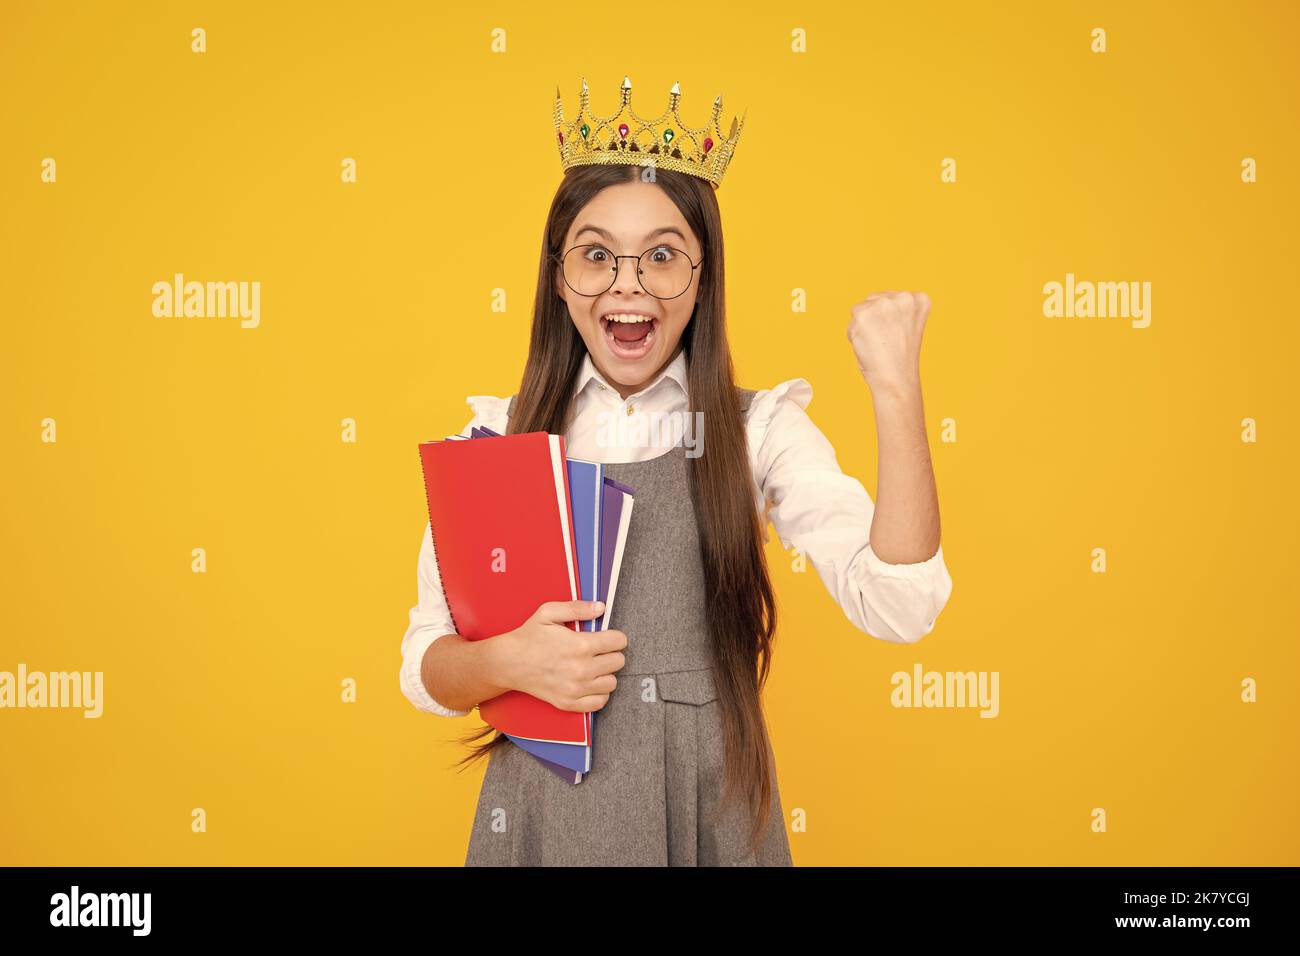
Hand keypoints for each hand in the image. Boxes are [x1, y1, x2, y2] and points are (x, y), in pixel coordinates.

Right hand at [496, 600, 626, 712]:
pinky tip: (589, 682)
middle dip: (611, 653)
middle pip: (618, 662)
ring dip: (605, 673)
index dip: (615, 636)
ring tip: (592, 666)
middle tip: (598, 650)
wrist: (508, 663)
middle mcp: (581, 670)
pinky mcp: (569, 703)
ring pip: (612, 683)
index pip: (619, 642)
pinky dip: (598, 693)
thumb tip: (601, 607)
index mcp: (580, 645)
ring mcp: (575, 689)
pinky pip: (600, 702)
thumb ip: (578, 608)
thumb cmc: (529, 636)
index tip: (606, 637)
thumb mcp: (549, 612)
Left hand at [847, 290, 930, 396]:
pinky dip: (854, 336)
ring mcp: (883, 304)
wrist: (896, 378)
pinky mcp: (863, 314)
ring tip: (878, 344)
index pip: (890, 299)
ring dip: (863, 327)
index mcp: (920, 299)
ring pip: (861, 310)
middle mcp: (903, 297)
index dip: (889, 320)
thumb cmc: (900, 358)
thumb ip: (895, 310)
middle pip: (874, 301)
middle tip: (887, 341)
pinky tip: (868, 346)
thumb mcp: (907, 326)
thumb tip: (870, 305)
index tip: (898, 335)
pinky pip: (851, 323)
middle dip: (875, 320)